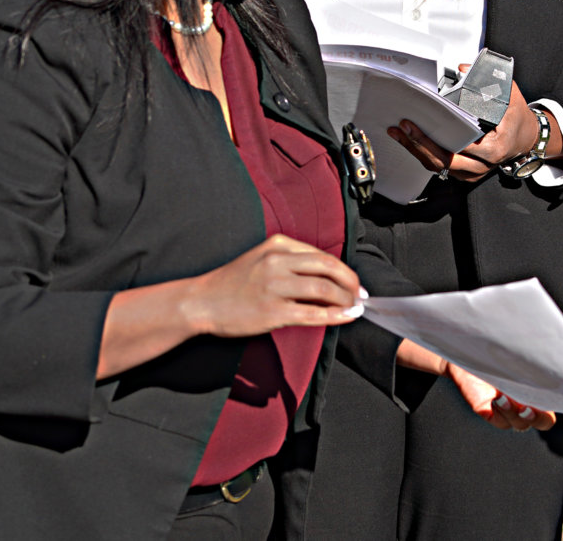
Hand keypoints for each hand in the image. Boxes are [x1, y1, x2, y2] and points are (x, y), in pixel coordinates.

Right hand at [184, 234, 364, 337]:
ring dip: (345, 299)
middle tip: (360, 294)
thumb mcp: (261, 259)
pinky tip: (345, 317)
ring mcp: (274, 287)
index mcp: (277, 245)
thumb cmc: (233, 282)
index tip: (354, 282)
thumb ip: (291, 262)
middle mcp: (277, 262)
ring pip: (324, 289)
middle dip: (350, 282)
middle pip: (328, 268)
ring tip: (353, 307)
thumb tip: (327, 278)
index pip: (322, 255)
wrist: (201, 302)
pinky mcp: (272, 312)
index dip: (344, 270)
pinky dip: (334, 316)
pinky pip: (312, 313)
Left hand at [388, 77, 558, 181]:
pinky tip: (408, 140)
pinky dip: (422, 154)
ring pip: (438, 167)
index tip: (425, 125)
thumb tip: (462, 68)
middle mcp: (482, 166)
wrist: (526, 139)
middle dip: (420, 144)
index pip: (464, 148)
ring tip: (398, 133)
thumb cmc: (517, 119)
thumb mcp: (511, 97)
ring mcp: (472, 172)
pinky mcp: (464, 173)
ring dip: (416, 150)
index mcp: (494, 149)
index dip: (441, 138)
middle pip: (445, 161)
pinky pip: (439, 167)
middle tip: (404, 127)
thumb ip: (490, 81)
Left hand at [395, 339, 562, 432]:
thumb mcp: (523, 350)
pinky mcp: (490, 412)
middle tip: (534, 405)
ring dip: (519, 415)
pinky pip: (500, 423)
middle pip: (544, 421)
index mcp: (540, 389)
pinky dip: (501, 414)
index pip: (561, 407)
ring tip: (508, 398)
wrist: (465, 348)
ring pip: (522, 425)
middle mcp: (527, 402)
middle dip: (541, 416)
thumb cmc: (498, 346)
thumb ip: (541, 354)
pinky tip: (497, 400)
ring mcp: (509, 409)